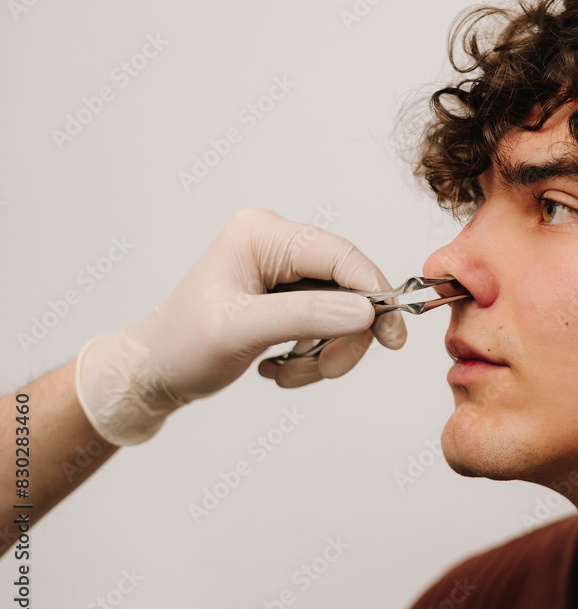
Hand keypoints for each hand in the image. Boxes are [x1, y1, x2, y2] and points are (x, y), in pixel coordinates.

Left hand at [75, 208, 406, 444]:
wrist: (153, 373)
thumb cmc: (181, 346)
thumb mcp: (240, 331)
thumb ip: (304, 316)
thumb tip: (366, 311)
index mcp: (262, 234)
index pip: (339, 255)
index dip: (374, 293)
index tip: (392, 337)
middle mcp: (277, 244)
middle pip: (347, 286)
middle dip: (344, 335)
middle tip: (328, 370)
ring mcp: (283, 270)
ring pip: (342, 311)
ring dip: (326, 352)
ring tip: (289, 374)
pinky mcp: (287, 296)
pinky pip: (327, 324)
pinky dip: (314, 355)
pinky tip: (280, 369)